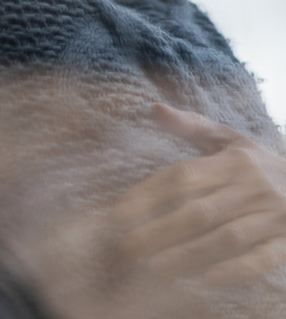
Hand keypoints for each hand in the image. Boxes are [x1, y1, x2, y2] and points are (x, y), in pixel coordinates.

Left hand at [111, 104, 285, 284]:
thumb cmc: (259, 164)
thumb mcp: (230, 139)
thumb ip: (192, 125)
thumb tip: (154, 108)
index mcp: (232, 162)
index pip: (183, 177)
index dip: (149, 194)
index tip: (118, 213)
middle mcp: (252, 188)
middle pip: (199, 212)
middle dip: (160, 231)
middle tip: (125, 248)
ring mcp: (273, 216)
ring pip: (227, 238)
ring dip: (190, 254)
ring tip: (155, 267)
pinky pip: (263, 259)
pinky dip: (236, 270)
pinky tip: (206, 280)